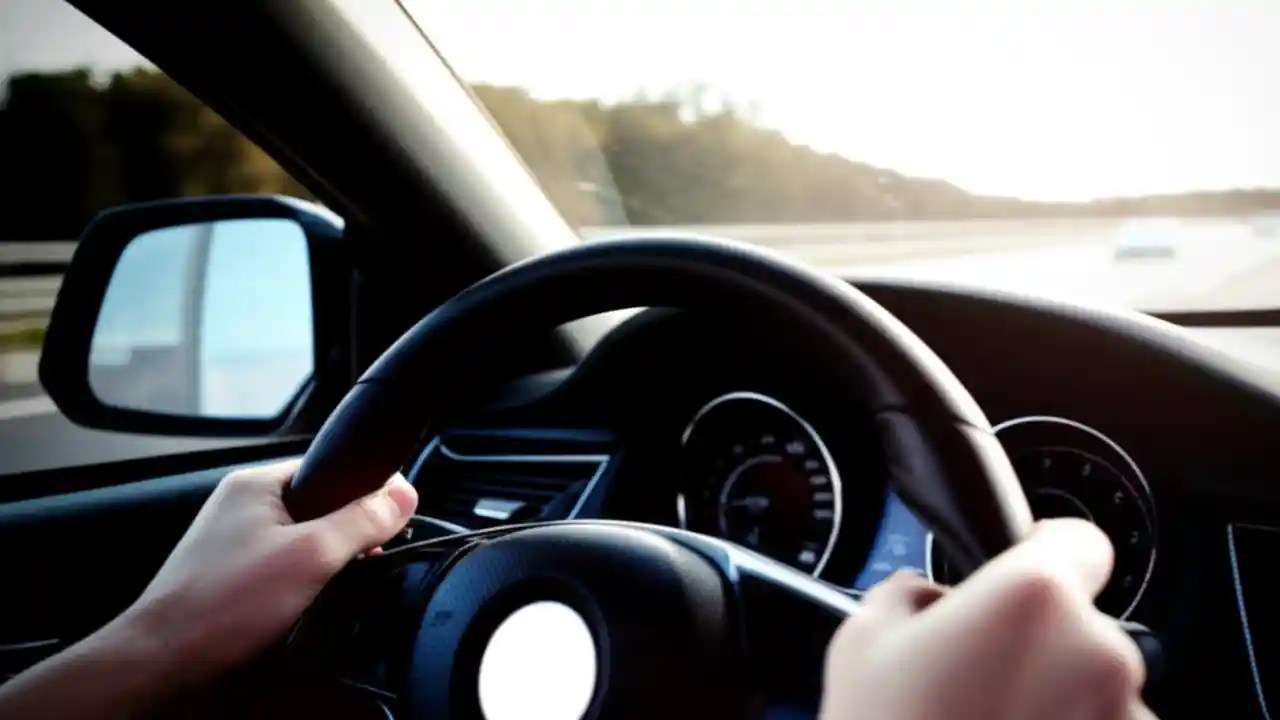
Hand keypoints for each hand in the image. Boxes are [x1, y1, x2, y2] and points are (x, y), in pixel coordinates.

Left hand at [0, 460, 416, 718]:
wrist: (163, 660)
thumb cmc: (220, 606)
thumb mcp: (312, 556)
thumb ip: (363, 522)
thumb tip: (403, 495)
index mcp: (255, 483)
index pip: (331, 468)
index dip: (367, 493)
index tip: (389, 521)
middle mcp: (240, 506)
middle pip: (320, 506)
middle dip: (346, 535)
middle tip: (356, 562)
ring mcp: (232, 542)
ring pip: (302, 540)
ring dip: (322, 563)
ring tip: (322, 588)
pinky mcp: (229, 575)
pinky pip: (282, 567)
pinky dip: (300, 583)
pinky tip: (300, 605)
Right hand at [821, 519, 1154, 719]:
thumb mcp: (862, 638)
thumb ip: (915, 593)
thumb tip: (935, 598)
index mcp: (1032, 598)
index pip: (1080, 540)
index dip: (1044, 552)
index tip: (1021, 571)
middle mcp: (1096, 654)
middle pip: (1082, 624)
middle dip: (1037, 644)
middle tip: (974, 679)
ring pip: (1093, 688)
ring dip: (1055, 701)